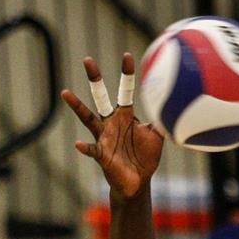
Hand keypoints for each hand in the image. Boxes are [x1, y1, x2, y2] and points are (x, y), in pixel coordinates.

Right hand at [61, 53, 162, 200]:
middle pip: (100, 96)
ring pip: (87, 118)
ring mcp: (104, 137)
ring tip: (65, 93)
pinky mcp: (101, 154)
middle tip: (87, 60)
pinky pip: (91, 149)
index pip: (125, 90)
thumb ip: (162, 120)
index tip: (126, 56)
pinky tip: (78, 143)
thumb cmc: (146, 157)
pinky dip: (85, 147)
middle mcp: (111, 122)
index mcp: (125, 116)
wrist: (138, 182)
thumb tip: (173, 105)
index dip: (126, 74)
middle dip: (95, 79)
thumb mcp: (157, 136)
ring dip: (77, 106)